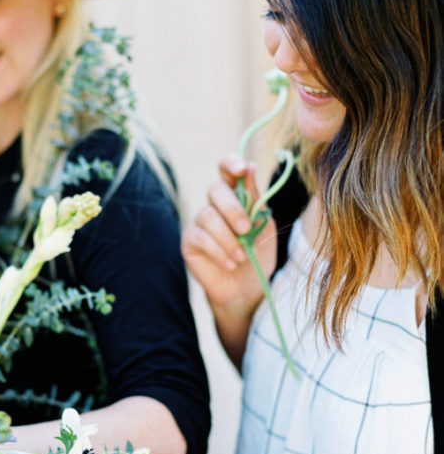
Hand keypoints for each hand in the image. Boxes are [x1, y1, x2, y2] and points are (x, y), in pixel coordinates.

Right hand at [181, 154, 276, 366]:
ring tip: (242, 256)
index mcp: (235, 196)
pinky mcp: (189, 242)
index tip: (241, 169)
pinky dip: (218, 250)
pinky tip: (230, 263)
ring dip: (228, 238)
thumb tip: (251, 166)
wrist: (247, 290)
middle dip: (233, 209)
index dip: (230, 163)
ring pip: (207, 216)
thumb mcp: (263, 225)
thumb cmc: (258, 255)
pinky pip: (199, 237)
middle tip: (246, 229)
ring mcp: (199, 222)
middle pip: (215, 190)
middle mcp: (214, 205)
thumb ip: (256, 198)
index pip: (226, 169)